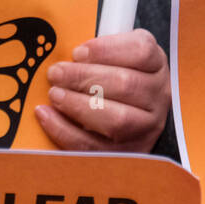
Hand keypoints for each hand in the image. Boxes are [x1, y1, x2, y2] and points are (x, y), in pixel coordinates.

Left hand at [34, 29, 169, 152]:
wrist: (131, 120)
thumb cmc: (115, 79)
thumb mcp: (117, 57)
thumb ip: (99, 50)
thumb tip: (65, 52)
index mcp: (155, 65)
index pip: (142, 51)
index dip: (107, 49)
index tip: (78, 52)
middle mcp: (158, 96)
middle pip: (126, 84)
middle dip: (84, 77)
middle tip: (56, 73)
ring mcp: (147, 128)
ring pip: (117, 119)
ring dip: (78, 105)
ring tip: (54, 94)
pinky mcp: (127, 153)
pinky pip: (94, 146)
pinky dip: (64, 130)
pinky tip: (46, 115)